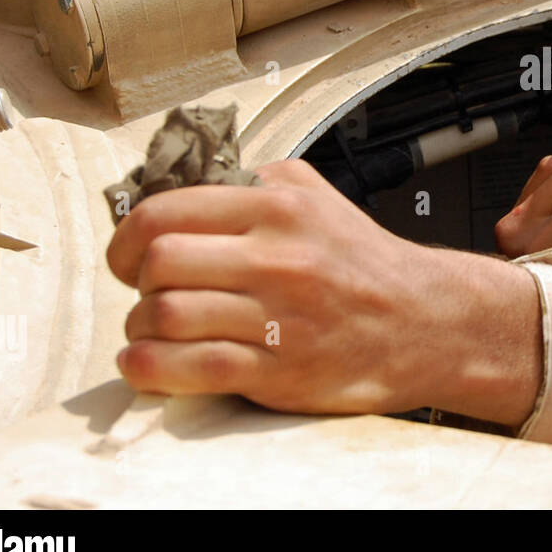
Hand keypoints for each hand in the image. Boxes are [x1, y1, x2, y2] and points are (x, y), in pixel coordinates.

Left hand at [106, 159, 541, 424]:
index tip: (128, 257)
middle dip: (139, 283)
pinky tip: (149, 364)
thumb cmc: (362, 261)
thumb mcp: (315, 194)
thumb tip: (173, 185)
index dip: (126, 237)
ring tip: (157, 331)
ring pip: (167, 316)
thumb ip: (249, 181)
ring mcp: (280, 317)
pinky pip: (191, 369)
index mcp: (280, 206)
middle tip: (150, 293)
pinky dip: (151, 368)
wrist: (425, 321)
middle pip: (159, 263)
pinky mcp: (282, 371)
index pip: (164, 211)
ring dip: (143, 328)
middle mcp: (279, 257)